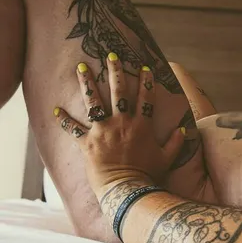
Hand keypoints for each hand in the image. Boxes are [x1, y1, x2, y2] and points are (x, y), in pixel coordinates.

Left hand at [53, 54, 184, 195]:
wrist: (127, 189)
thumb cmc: (148, 175)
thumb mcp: (167, 158)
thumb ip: (176, 143)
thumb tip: (184, 130)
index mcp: (141, 126)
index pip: (146, 98)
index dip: (146, 82)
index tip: (145, 67)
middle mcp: (122, 123)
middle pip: (119, 92)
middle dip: (115, 71)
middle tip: (111, 54)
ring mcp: (103, 131)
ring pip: (94, 102)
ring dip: (87, 83)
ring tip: (81, 67)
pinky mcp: (87, 142)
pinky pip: (73, 129)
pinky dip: (64, 120)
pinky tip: (55, 109)